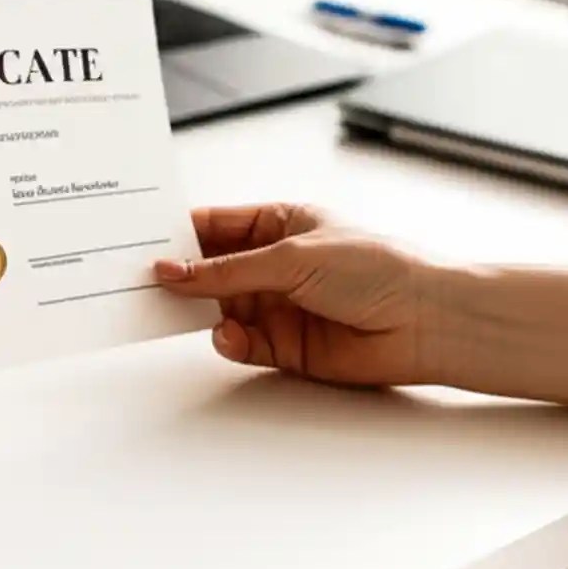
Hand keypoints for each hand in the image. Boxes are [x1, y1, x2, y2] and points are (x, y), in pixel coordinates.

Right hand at [155, 204, 440, 386]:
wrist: (426, 322)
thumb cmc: (378, 268)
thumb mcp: (291, 256)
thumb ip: (226, 269)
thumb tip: (172, 270)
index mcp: (281, 222)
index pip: (216, 224)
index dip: (179, 233)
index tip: (141, 242)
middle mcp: (277, 263)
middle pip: (211, 269)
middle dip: (180, 275)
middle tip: (141, 281)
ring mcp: (280, 305)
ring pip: (220, 308)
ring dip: (199, 311)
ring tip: (173, 311)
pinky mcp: (286, 345)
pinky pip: (241, 342)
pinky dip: (228, 341)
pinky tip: (227, 335)